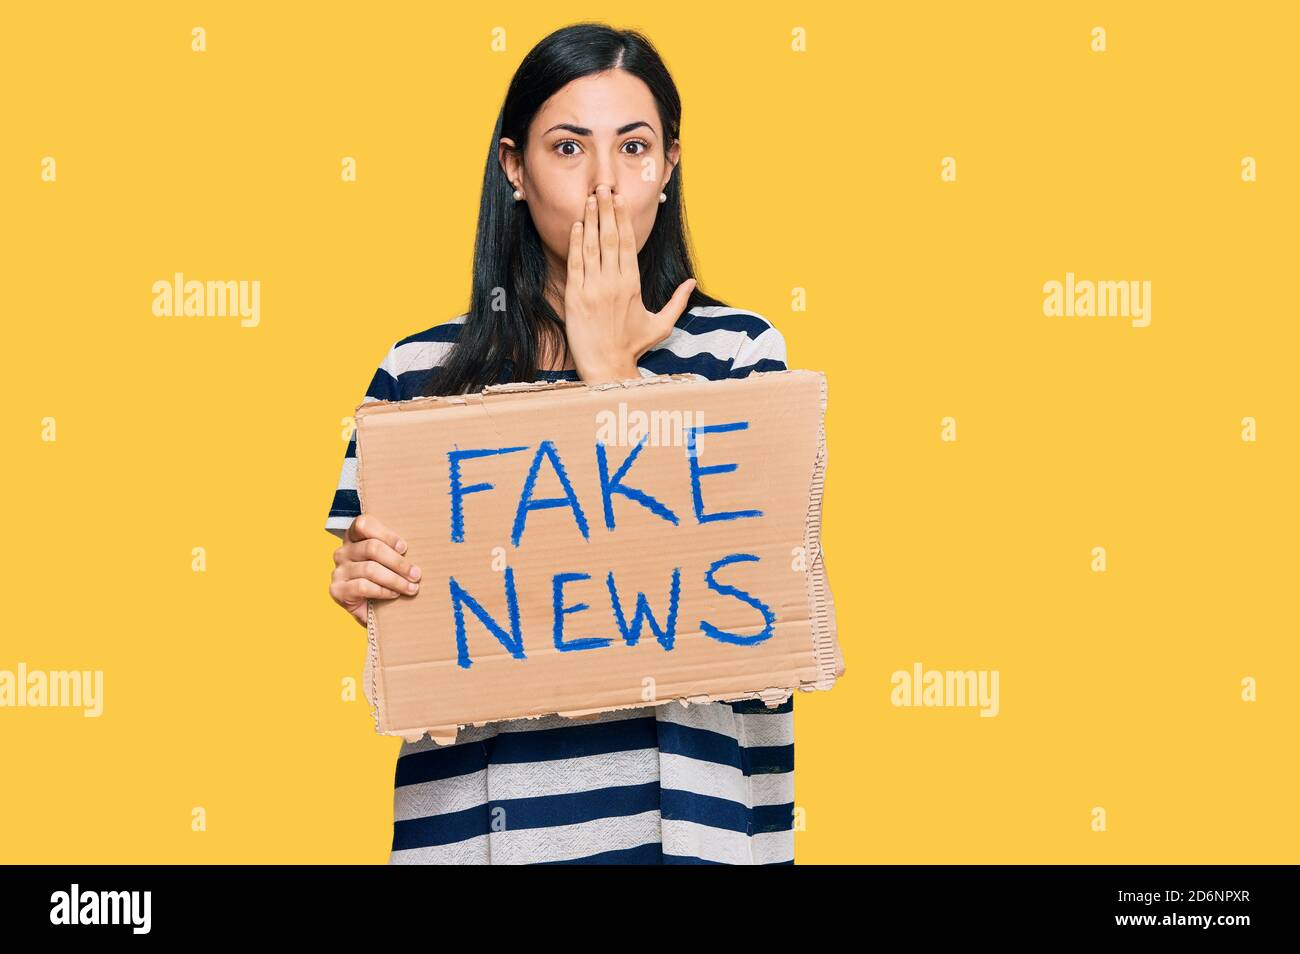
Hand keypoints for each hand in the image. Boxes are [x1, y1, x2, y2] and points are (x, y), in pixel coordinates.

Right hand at [329, 514, 422, 626]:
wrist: (371, 611)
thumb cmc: (384, 581)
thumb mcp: (390, 562)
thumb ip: (396, 550)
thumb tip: (421, 547)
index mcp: (354, 537)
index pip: (364, 524)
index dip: (386, 534)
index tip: (404, 547)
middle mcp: (343, 552)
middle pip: (372, 548)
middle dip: (398, 562)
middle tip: (416, 574)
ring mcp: (338, 571)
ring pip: (370, 569)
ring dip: (395, 580)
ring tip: (411, 588)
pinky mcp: (337, 590)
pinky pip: (363, 586)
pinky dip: (383, 591)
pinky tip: (394, 594)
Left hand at [564, 184, 695, 382]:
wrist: (607, 366)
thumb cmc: (633, 347)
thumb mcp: (661, 325)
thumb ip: (677, 302)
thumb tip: (692, 283)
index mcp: (633, 284)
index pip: (628, 243)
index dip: (622, 218)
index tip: (620, 199)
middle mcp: (614, 282)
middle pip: (610, 237)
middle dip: (606, 209)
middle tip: (603, 187)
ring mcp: (593, 288)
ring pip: (591, 246)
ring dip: (590, 219)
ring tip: (589, 199)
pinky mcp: (576, 296)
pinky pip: (576, 263)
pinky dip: (576, 243)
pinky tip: (577, 225)